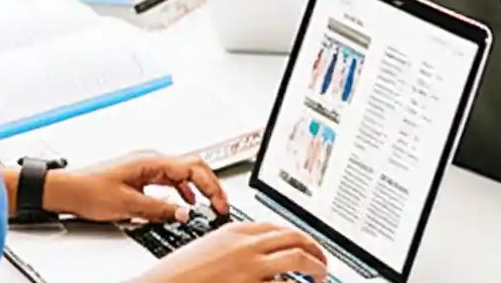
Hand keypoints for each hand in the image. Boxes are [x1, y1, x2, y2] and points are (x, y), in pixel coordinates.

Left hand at [43, 154, 228, 222]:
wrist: (65, 189)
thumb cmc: (89, 191)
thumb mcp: (128, 206)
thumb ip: (160, 209)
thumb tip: (183, 213)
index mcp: (152, 162)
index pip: (193, 168)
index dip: (211, 186)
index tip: (220, 203)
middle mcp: (151, 160)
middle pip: (193, 167)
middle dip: (211, 185)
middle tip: (220, 204)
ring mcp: (146, 165)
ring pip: (182, 173)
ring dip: (198, 188)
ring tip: (208, 204)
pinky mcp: (141, 174)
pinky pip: (170, 179)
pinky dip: (182, 190)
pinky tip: (184, 201)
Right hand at [144, 222, 327, 282]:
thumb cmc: (178, 273)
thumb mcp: (207, 248)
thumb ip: (232, 245)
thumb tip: (253, 252)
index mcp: (235, 230)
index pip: (276, 226)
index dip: (295, 235)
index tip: (303, 244)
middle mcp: (247, 245)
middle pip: (294, 236)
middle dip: (314, 247)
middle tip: (321, 259)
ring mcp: (250, 267)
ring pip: (297, 258)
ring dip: (315, 266)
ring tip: (320, 275)